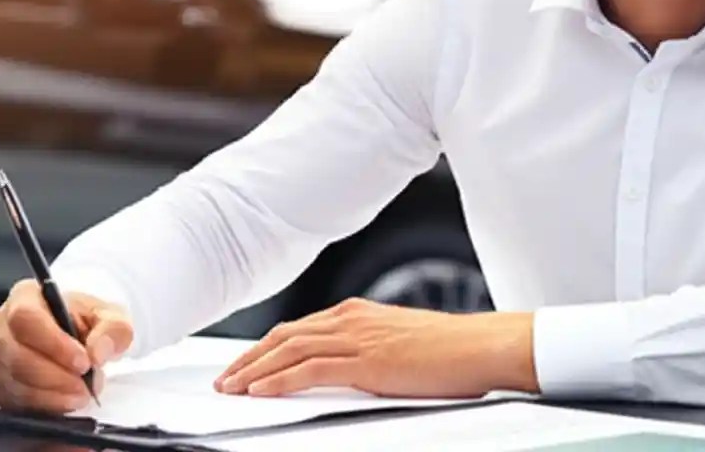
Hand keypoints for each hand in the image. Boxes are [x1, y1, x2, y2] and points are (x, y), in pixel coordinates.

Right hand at [0, 279, 133, 412]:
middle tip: (86, 385)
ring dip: (52, 394)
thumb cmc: (86, 323)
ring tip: (81, 394)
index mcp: (25, 297)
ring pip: (14, 382)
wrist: (74, 342)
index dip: (54, 344)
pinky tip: (65, 402)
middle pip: (17, 355)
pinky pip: (12, 401)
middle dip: (56, 376)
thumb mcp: (110, 317)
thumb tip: (97, 352)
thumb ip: (112, 329)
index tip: (83, 362)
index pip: (26, 319)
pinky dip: (43, 406)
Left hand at [212, 298, 535, 398]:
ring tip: (231, 388)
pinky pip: (310, 369)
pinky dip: (280, 379)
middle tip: (224, 379)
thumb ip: (367, 351)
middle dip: (250, 359)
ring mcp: (358, 338)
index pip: (298, 329)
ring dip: (254, 370)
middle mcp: (352, 319)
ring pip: (289, 351)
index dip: (266, 348)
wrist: (480, 346)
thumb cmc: (451, 350)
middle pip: (285, 336)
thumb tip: (346, 370)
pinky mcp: (366, 361)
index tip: (244, 365)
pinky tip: (260, 391)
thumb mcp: (399, 344)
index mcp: (358, 313)